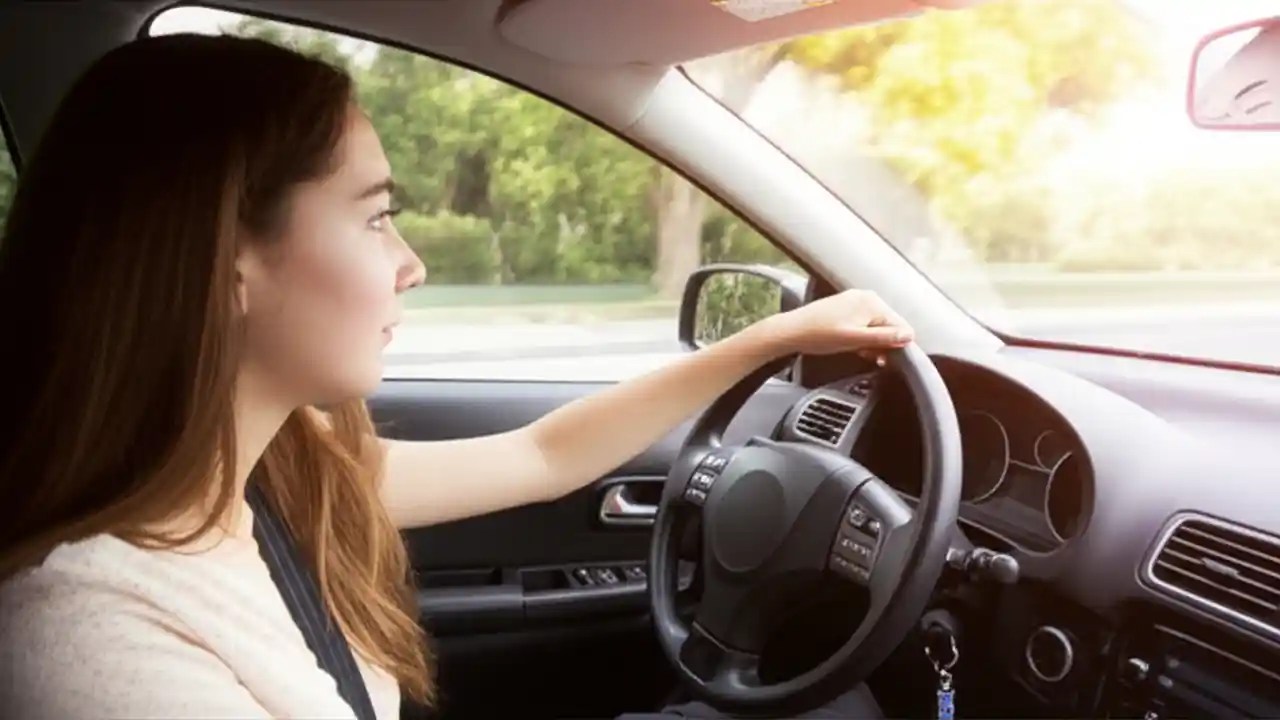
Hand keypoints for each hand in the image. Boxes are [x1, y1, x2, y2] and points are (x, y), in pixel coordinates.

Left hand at [759, 289, 913, 365]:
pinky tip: (852, 345)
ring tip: (858, 351)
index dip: (897, 345)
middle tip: (870, 357)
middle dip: (883, 344)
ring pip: (876, 327)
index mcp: (873, 302)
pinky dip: (862, 337)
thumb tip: (909, 336)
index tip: (885, 359)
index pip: (901, 326)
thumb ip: (884, 338)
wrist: (792, 331)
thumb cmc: (820, 335)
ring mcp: (856, 301)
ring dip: (872, 343)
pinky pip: (864, 324)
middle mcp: (867, 297)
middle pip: (889, 326)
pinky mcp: (846, 307)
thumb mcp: (856, 340)